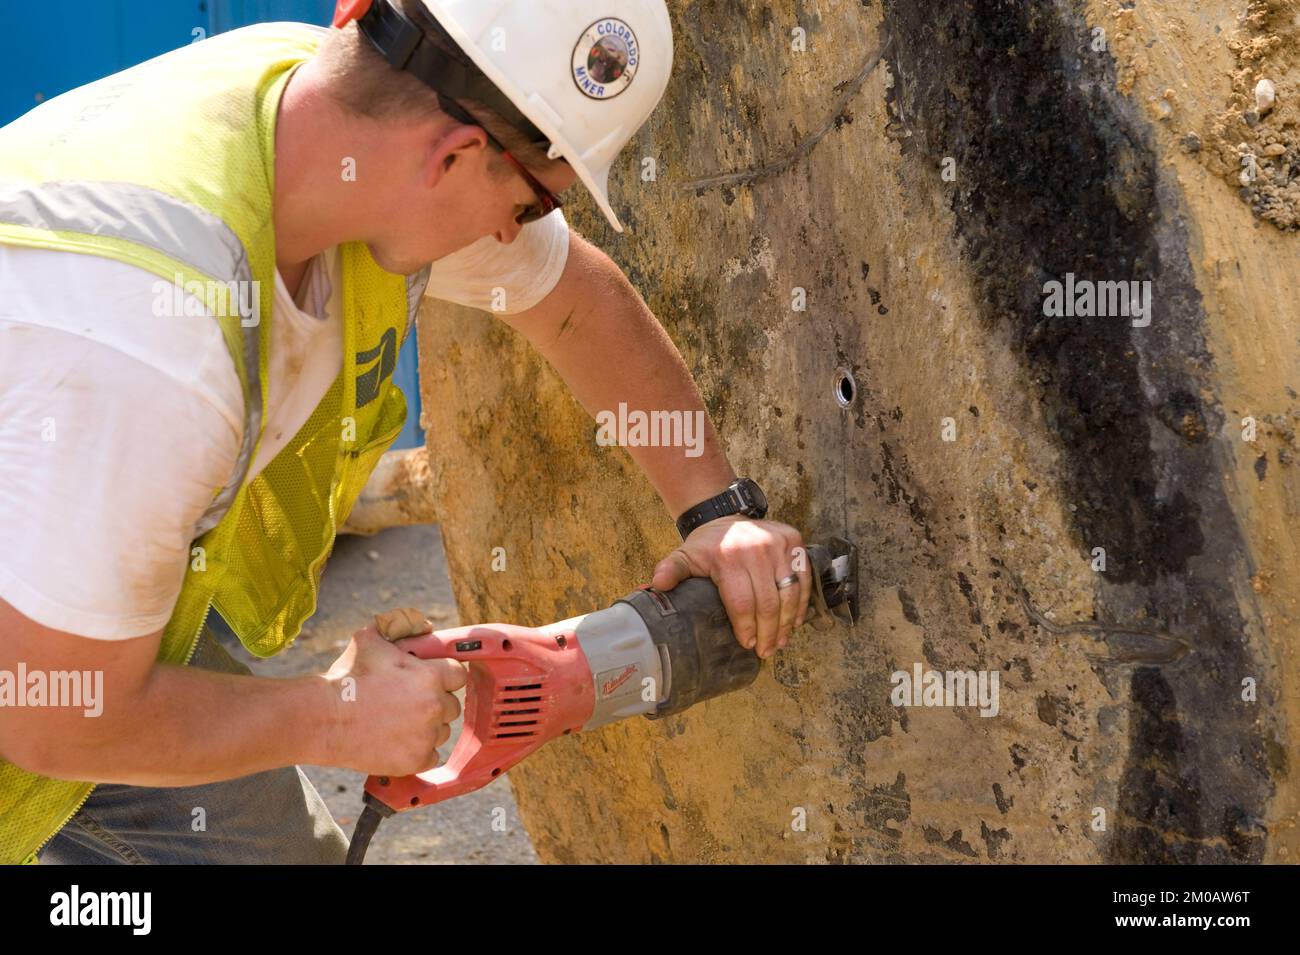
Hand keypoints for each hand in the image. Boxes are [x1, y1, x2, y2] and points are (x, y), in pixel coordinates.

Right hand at [320, 612, 468, 775]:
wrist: (322, 719)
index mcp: (430, 676)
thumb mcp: (370, 639)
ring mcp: (426, 736)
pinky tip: (398, 741)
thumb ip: (399, 626)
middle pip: (452, 705)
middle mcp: (434, 706)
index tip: (431, 680)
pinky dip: (418, 750)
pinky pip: (432, 755)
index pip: (459, 675)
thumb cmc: (345, 677)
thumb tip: (425, 627)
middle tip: (409, 703)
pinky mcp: (416, 760)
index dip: (446, 676)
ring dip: (427, 727)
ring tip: (399, 723)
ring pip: (442, 731)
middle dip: (435, 702)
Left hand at [651, 515, 810, 657]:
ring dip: (788, 622)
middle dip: (769, 632)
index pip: (742, 602)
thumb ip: (671, 570)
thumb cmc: (707, 545)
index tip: (748, 645)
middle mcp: (757, 549)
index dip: (747, 628)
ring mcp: (778, 544)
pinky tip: (796, 621)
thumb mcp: (685, 556)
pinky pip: (804, 578)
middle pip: (768, 602)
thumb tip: (656, 585)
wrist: (727, 515)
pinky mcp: (794, 541)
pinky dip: (802, 602)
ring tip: (781, 641)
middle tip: (766, 651)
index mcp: (728, 557)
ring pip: (790, 593)